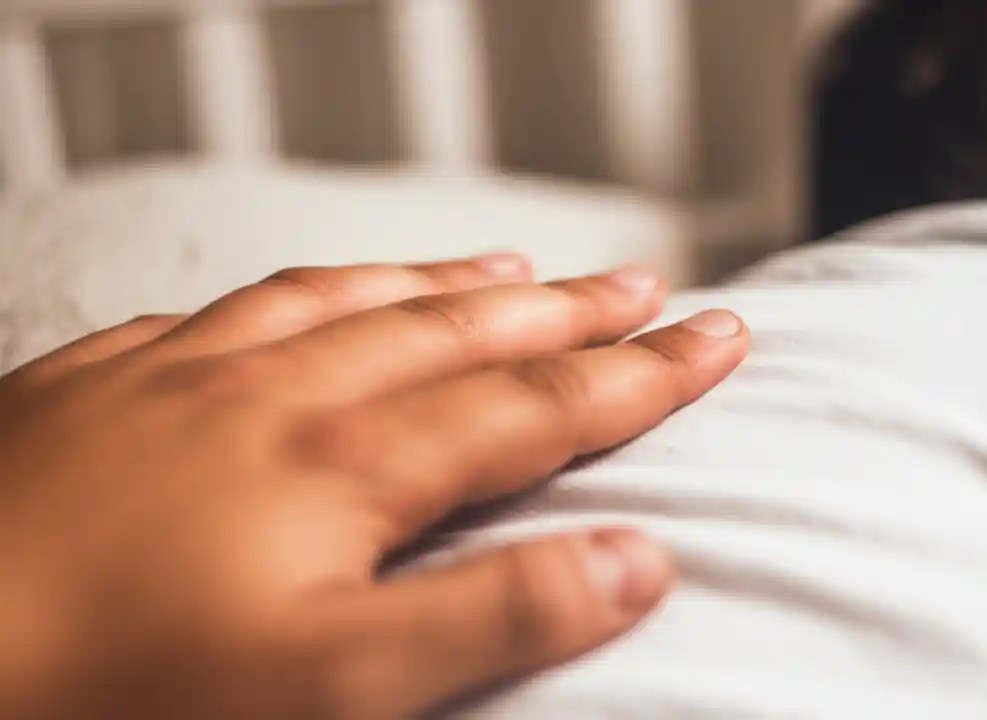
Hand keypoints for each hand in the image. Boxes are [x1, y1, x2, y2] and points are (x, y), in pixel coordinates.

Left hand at [0, 254, 748, 718]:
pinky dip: (296, 290)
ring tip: (511, 264)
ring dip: (444, 282)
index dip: (639, 373)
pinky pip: (223, 308)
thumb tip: (636, 562)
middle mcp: (275, 393)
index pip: (533, 402)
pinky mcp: (93, 384)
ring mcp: (180, 376)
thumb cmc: (115, 689)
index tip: (718, 338)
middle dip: (566, 308)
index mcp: (345, 463)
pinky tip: (304, 295)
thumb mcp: (332, 686)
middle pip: (456, 331)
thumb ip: (493, 617)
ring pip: (346, 300)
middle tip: (642, 283)